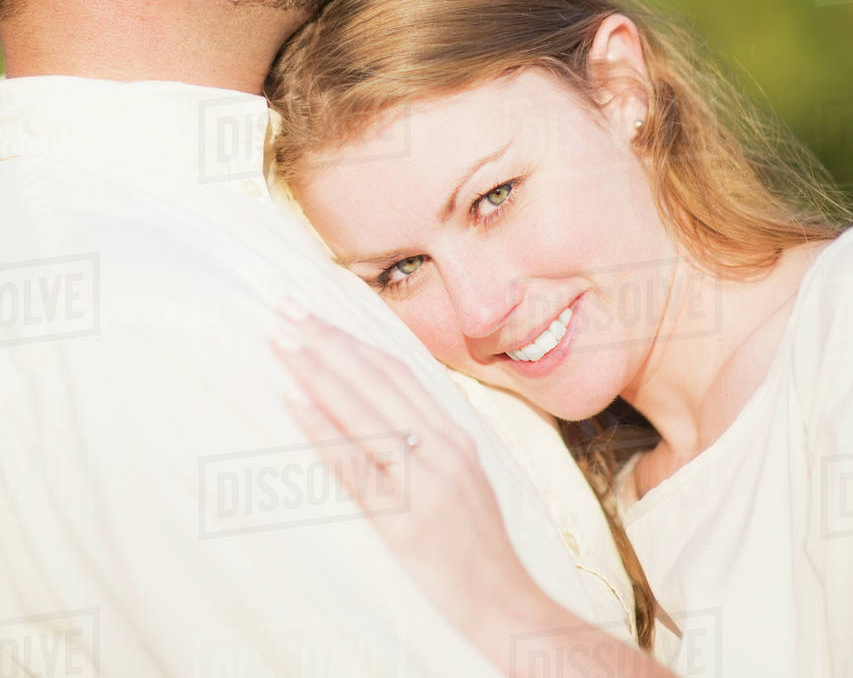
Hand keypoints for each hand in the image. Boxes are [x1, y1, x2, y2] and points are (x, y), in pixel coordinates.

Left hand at [270, 312, 576, 669]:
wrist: (508, 606)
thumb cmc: (478, 544)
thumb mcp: (461, 477)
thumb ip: (427, 438)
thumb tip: (380, 404)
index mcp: (455, 433)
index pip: (396, 371)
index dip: (352, 338)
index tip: (313, 313)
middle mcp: (442, 448)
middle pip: (376, 380)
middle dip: (327, 340)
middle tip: (285, 308)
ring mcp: (425, 482)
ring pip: (363, 411)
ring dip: (317, 371)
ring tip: (282, 342)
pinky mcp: (405, 521)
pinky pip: (356, 466)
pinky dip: (323, 428)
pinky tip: (294, 400)